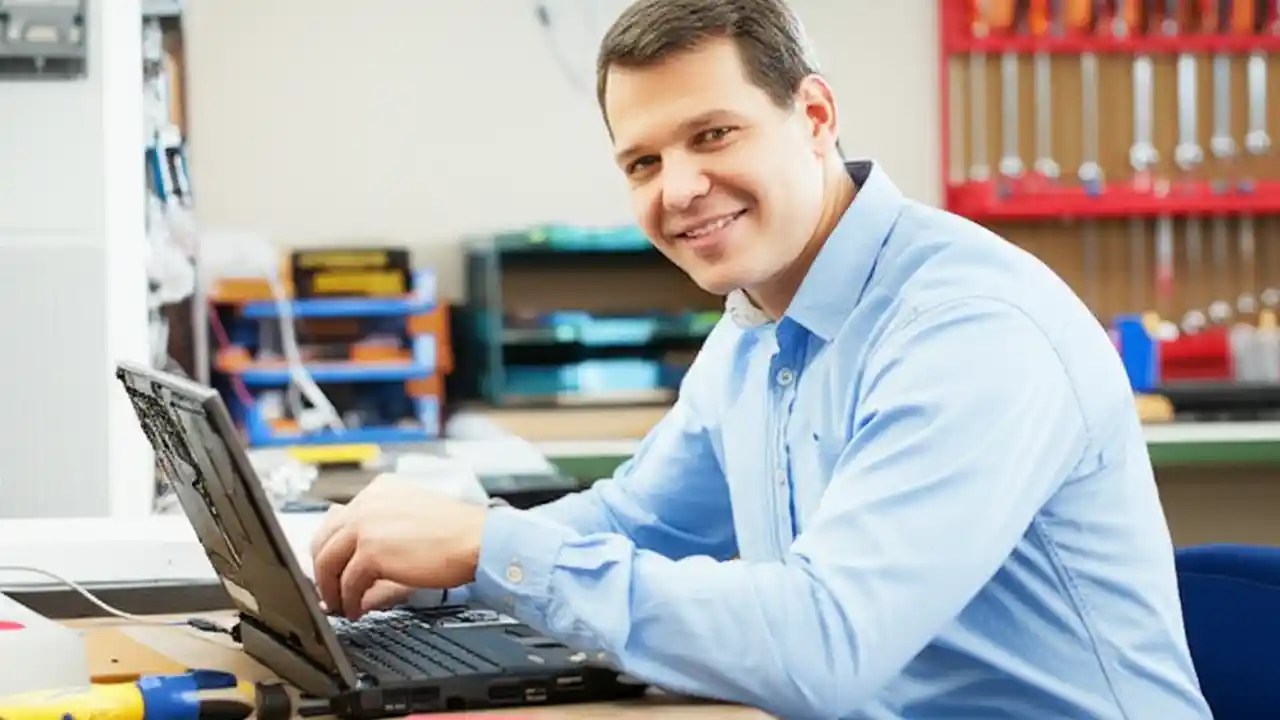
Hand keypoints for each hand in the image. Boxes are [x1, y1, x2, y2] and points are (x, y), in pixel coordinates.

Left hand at [309, 473, 489, 619]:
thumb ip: (379, 530)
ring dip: (333, 590)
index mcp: (378, 491)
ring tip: (343, 605)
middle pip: (323, 541)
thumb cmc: (457, 532)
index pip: (336, 521)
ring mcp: (366, 525)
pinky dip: (349, 600)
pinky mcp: (370, 552)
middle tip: (330, 593)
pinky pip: (348, 583)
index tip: (331, 570)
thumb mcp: (411, 520)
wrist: (478, 540)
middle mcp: (367, 503)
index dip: (330, 551)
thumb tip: (350, 561)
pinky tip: (358, 609)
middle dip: (323, 572)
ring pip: (329, 563)